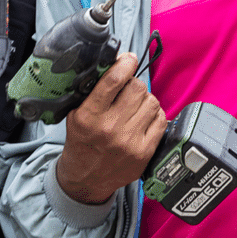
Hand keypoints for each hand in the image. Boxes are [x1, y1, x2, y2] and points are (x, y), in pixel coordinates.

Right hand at [55, 52, 166, 204]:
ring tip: (135, 106)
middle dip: (133, 84)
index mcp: (89, 116)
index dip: (125, 63)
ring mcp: (130, 141)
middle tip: (128, 90)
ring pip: (151, 101)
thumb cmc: (81, 143)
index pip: (114, 80)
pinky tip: (144, 118)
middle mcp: (110, 128)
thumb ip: (92, 92)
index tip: (128, 59)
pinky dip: (154, 114)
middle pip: (137, 88)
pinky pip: (161, 120)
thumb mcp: (75, 115)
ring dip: (145, 99)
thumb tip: (114, 65)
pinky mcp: (145, 152)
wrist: (86, 179)